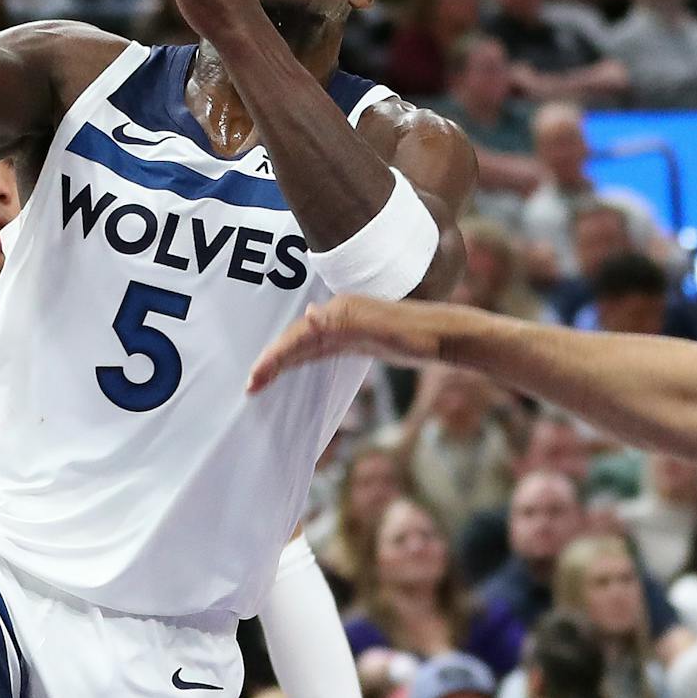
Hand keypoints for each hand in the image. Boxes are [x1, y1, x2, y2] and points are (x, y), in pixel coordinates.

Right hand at [251, 297, 447, 394]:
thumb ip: (344, 323)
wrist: (446, 337)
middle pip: (296, 339)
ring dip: (284, 361)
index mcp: (339, 311)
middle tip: (250, 386)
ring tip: (261, 381)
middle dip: (272, 361)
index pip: (297, 335)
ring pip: (306, 345)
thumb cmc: (416, 334)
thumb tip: (308, 316)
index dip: (275, 356)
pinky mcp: (356, 340)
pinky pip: (321, 350)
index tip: (256, 377)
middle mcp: (339, 315)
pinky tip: (295, 367)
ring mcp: (347, 327)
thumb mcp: (380, 329)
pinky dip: (303, 359)